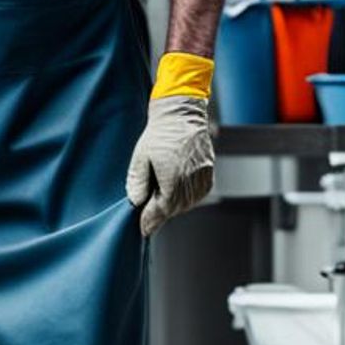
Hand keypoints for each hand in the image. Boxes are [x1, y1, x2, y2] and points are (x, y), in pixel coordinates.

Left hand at [125, 94, 214, 237]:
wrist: (181, 115)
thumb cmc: (160, 133)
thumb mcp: (140, 156)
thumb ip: (137, 181)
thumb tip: (136, 201)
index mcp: (172, 178)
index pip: (161, 209)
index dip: (150, 221)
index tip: (143, 229)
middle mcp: (190, 180)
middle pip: (174, 208)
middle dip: (160, 215)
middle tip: (148, 218)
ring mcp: (202, 176)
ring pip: (187, 203)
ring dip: (173, 207)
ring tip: (159, 205)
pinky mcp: (209, 172)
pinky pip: (198, 194)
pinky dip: (186, 199)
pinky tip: (176, 196)